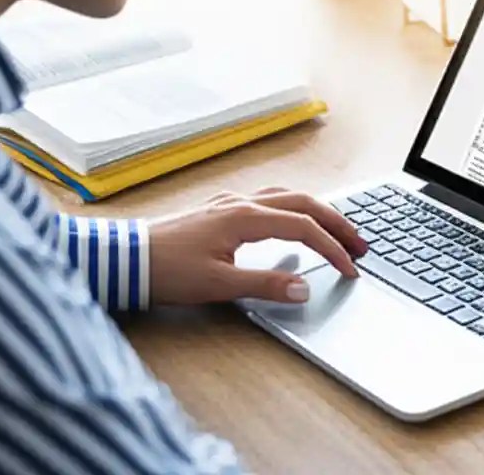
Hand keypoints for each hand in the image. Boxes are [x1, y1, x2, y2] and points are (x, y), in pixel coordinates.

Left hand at [148, 187, 367, 305]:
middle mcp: (241, 203)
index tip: (350, 268)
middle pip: (304, 203)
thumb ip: (266, 284)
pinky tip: (291, 221)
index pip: (304, 227)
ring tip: (336, 228)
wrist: (123, 258)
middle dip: (336, 222)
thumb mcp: (218, 285)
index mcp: (246, 217)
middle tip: (360, 242)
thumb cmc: (165, 271)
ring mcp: (229, 203)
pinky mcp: (218, 210)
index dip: (332, 248)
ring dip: (316, 211)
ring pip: (287, 196)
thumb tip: (304, 287)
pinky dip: (293, 208)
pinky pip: (268, 199)